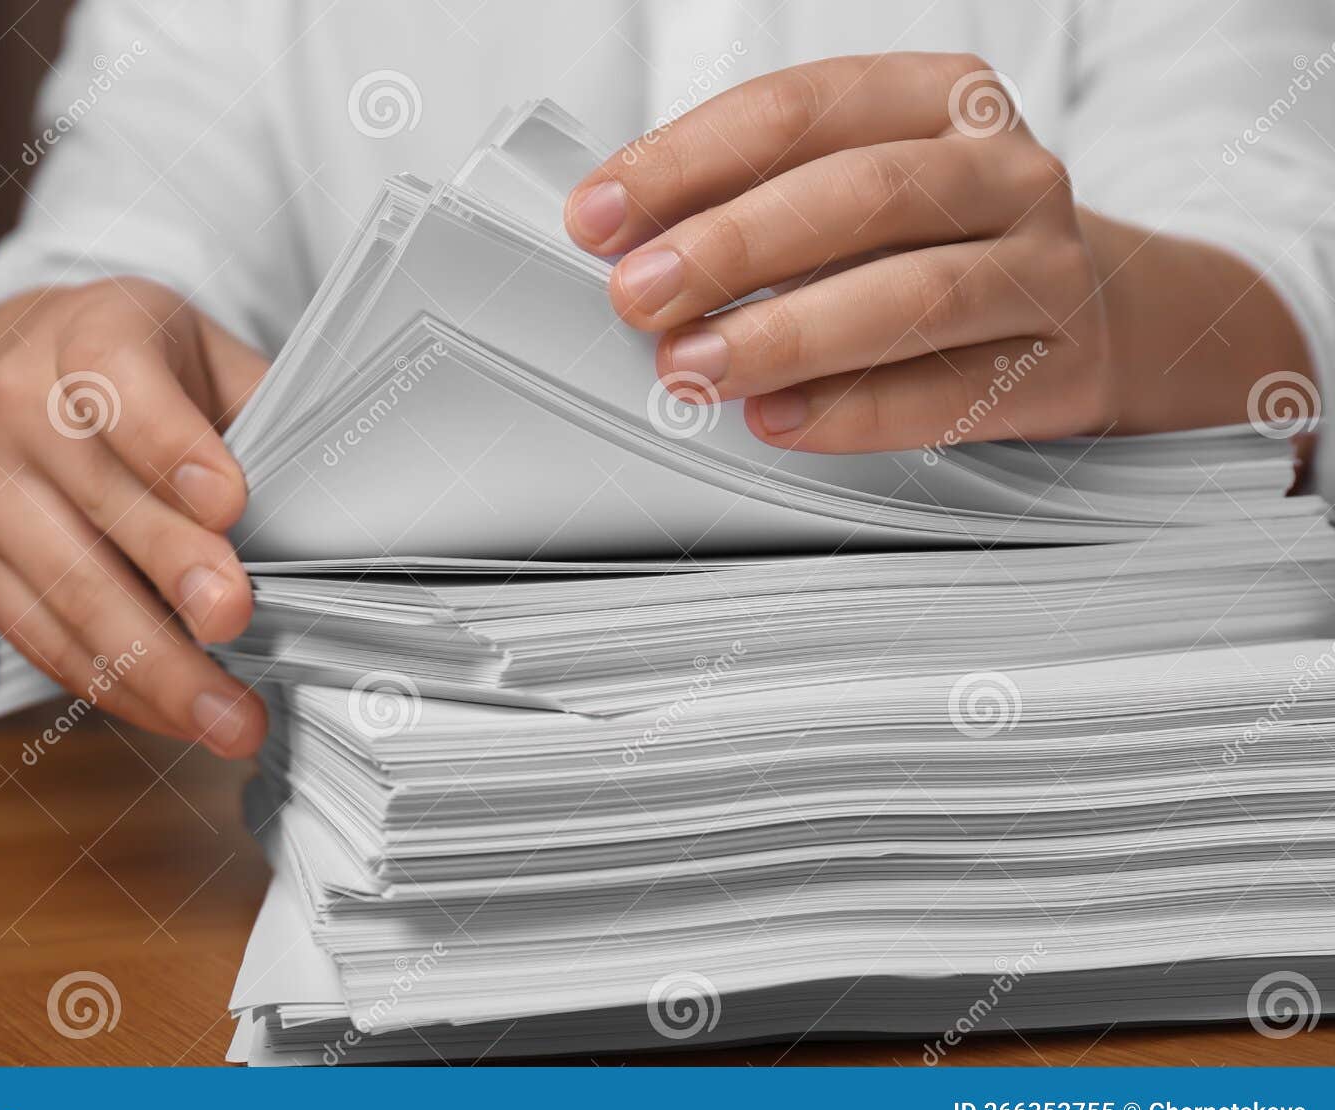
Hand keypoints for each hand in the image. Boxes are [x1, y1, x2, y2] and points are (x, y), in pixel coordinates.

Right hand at [0, 276, 269, 756]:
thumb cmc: (133, 373)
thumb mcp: (196, 354)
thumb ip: (258, 407)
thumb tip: (335, 495)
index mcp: (87, 336)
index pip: (118, 384)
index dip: (171, 444)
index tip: (229, 501)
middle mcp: (18, 408)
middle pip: (100, 499)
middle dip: (173, 569)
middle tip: (235, 617)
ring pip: (71, 591)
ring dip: (157, 666)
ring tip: (231, 718)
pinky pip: (46, 640)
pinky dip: (120, 688)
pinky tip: (181, 717)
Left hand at [565, 53, 1118, 452]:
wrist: (1101, 316)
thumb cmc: (942, 247)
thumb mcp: (862, 190)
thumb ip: (759, 199)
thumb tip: (624, 243)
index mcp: (940, 99)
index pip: (800, 109)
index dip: (687, 161)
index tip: (597, 216)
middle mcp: (1005, 171)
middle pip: (860, 195)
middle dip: (732, 247)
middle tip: (637, 296)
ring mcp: (1046, 268)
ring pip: (914, 295)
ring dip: (786, 335)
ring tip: (693, 367)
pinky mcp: (1060, 366)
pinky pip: (950, 393)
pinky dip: (854, 411)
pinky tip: (775, 420)